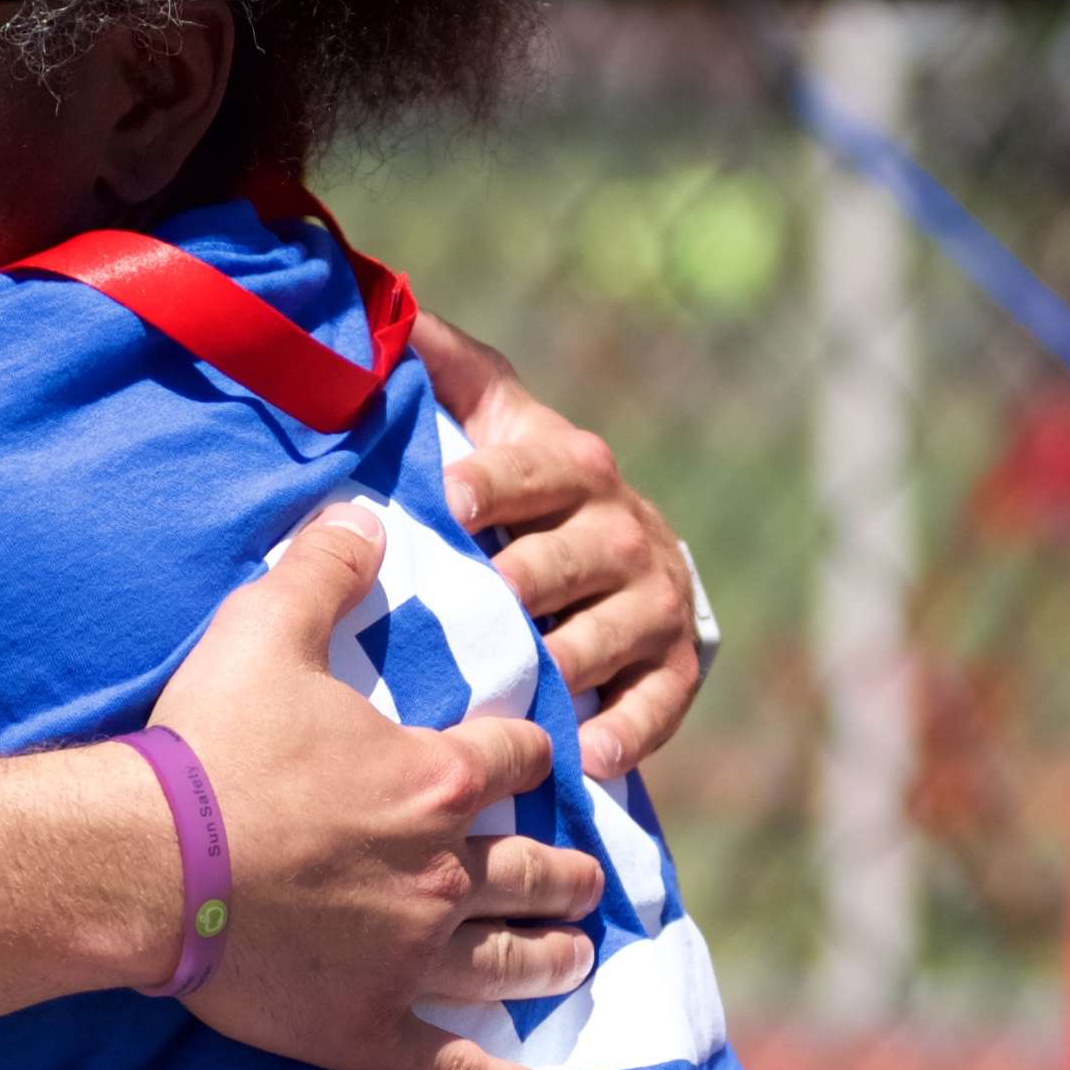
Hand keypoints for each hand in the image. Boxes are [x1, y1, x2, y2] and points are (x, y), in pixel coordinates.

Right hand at [146, 505, 603, 1069]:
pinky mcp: (370, 1025)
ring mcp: (414, 956)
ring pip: (513, 960)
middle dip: (562, 868)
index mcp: (436, 777)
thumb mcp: (263, 628)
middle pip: (537, 866)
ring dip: (551, 956)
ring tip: (571, 956)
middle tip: (576, 876)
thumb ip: (323, 566)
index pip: (517, 754)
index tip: (527, 754)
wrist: (146, 863)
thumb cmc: (207, 745)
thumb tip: (364, 513)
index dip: (527, 749)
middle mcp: (446, 869)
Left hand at [413, 311, 707, 781]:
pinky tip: (586, 755)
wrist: (628, 556)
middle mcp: (624, 531)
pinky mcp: (673, 669)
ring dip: (564, 662)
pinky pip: (655, 706)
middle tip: (485, 602)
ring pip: (605, 637)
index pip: (533, 470)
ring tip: (517, 690)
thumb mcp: (497, 419)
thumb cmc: (530, 486)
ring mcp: (653, 604)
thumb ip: (451, 371)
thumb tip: (396, 314)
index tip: (449, 500)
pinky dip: (626, 733)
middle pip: (571, 560)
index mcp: (575, 466)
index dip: (492, 482)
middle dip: (527, 580)